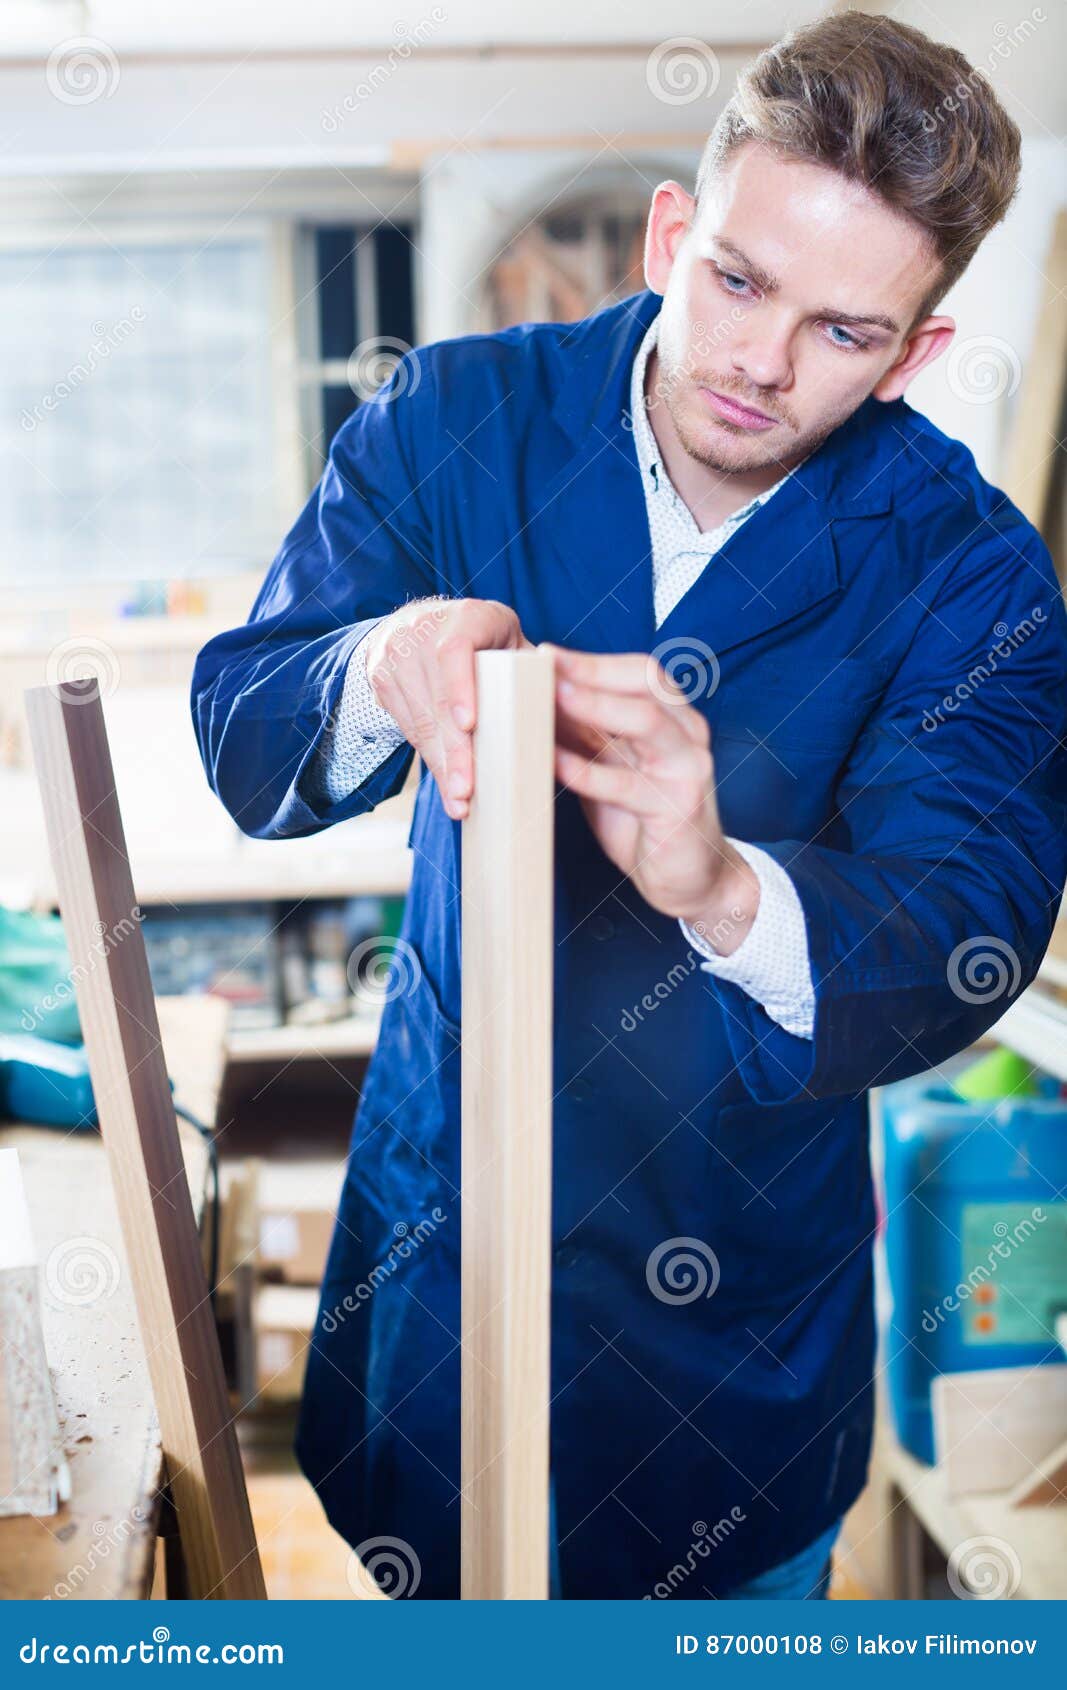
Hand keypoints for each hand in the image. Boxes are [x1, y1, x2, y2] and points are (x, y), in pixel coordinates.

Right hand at [365, 597, 530, 818]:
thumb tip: (581, 716)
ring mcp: (396, 655)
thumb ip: (538, 671)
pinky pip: (405, 726)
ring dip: (439, 763)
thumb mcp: (512, 641)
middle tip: (467, 790)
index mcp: (467, 618)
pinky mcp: (381, 679)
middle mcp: (423, 631)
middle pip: (435, 697)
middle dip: (453, 749)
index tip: (469, 726)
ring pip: (417, 718)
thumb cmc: (484, 639)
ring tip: (459, 800)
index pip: (454, 651)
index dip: (460, 688)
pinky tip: (445, 784)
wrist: (421, 623)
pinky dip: (428, 757)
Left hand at [546, 645, 758, 952]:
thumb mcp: (616, 767)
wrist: (692, 878)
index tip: (544, 653)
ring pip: (643, 722)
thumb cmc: (647, 818)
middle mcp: (688, 734)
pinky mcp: (678, 808)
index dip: (593, 660)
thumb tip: (534, 700)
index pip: (640, 671)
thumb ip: (588, 735)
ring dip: (592, 705)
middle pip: (646, 683)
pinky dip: (586, 771)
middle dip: (590, 671)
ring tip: (547, 698)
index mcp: (675, 718)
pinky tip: (552, 762)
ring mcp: (688, 769)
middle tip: (542, 666)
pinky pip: (627, 785)